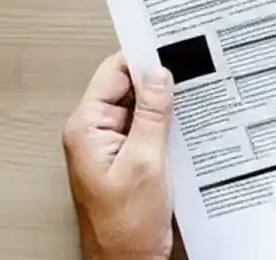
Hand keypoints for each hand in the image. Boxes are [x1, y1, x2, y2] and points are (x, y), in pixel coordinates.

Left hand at [63, 53, 175, 259]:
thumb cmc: (125, 227)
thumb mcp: (146, 162)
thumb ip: (151, 114)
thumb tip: (158, 74)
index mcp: (86, 128)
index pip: (113, 73)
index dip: (141, 59)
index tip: (169, 49)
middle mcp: (93, 134)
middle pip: (127, 88)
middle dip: (157, 83)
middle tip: (188, 77)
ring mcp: (110, 147)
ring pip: (140, 109)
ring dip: (163, 107)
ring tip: (188, 106)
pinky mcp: (126, 160)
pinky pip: (146, 130)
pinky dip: (165, 126)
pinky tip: (183, 129)